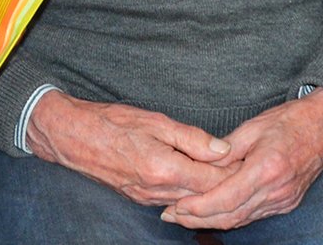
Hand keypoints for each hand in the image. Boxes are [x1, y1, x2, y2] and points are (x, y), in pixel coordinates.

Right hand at [25, 91, 230, 206]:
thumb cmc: (110, 122)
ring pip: (190, 202)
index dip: (234, 171)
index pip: (212, 179)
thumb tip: (223, 149)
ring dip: (210, 190)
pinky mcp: (140, 198)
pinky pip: (174, 201)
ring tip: (231, 175)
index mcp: (164, 169)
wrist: (71, 137)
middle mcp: (157, 190)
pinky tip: (200, 181)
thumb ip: (191, 137)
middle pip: (205, 196)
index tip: (251, 160)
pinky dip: (191, 193)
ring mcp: (147, 198)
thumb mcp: (154, 120)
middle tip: (248, 169)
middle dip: (227, 184)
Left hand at [160, 90, 322, 231]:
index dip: (198, 207)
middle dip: (198, 219)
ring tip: (186, 216)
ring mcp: (284, 200)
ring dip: (213, 221)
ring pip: (242, 219)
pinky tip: (215, 212)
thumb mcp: (253, 127)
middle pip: (231, 216)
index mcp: (266, 169)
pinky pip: (255, 215)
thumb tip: (201, 165)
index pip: (225, 199)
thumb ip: (225, 150)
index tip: (176, 207)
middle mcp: (276, 190)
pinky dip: (233, 216)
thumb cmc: (290, 120)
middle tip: (171, 216)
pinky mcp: (288, 203)